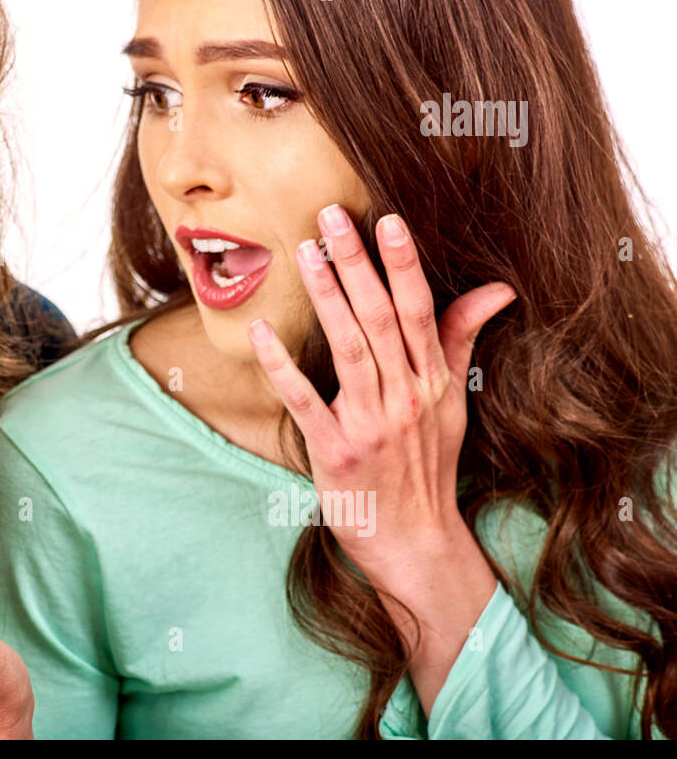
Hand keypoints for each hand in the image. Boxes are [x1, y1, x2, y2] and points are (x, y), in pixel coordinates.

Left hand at [247, 204, 515, 584]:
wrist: (415, 542)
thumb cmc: (428, 466)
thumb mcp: (453, 403)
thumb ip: (461, 341)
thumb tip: (498, 289)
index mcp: (432, 382)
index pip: (420, 310)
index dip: (404, 264)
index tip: (388, 220)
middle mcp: (406, 397)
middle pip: (381, 318)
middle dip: (356, 264)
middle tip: (330, 216)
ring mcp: (371, 425)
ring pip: (348, 349)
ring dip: (326, 298)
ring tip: (304, 253)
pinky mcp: (336, 452)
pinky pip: (304, 401)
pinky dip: (281, 366)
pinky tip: (261, 331)